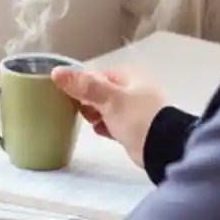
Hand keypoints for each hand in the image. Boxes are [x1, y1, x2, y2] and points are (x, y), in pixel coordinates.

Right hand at [51, 65, 167, 167]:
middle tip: (82, 111)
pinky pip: (113, 123)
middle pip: (101, 92)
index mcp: (130, 76)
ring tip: (91, 122)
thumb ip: (83, 86)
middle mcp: (133, 90)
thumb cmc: (137, 117)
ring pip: (106, 108)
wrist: (163, 148)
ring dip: (96, 115)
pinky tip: (99, 131)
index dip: (83, 84)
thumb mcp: (109, 99)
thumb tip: (56, 72)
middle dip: (88, 102)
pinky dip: (105, 126)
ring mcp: (135, 109)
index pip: (98, 75)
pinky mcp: (135, 128)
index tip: (72, 96)